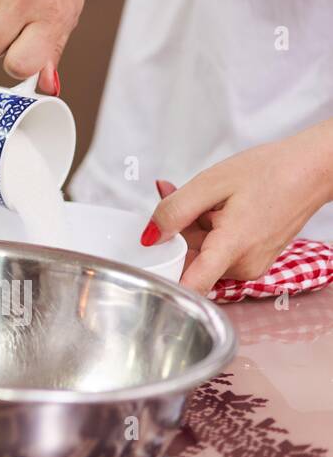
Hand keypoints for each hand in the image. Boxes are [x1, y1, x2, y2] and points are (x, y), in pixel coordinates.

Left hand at [145, 123, 332, 292]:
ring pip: (202, 254)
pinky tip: (213, 205)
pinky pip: (218, 250)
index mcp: (233, 248)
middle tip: (173, 197)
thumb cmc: (270, 172)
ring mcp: (251, 265)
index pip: (191, 286)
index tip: (144, 268)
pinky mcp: (253, 259)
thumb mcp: (210, 184)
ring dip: (192, 228)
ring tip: (200, 196)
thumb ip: (174, 211)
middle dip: (176, 233)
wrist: (312, 170)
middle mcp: (244, 266)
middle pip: (190, 262)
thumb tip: (149, 236)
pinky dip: (208, 229)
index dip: (163, 279)